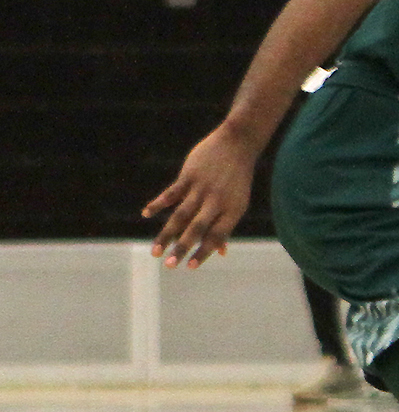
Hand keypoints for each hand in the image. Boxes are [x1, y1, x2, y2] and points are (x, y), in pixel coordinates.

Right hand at [143, 125, 260, 267]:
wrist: (238, 144)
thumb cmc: (237, 179)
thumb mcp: (237, 202)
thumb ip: (225, 226)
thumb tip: (222, 253)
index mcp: (233, 210)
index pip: (217, 237)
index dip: (204, 252)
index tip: (190, 267)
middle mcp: (217, 202)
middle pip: (197, 229)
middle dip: (183, 248)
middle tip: (169, 265)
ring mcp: (202, 188)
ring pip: (181, 215)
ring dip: (166, 234)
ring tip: (155, 251)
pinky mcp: (189, 176)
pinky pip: (171, 193)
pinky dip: (158, 203)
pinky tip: (147, 213)